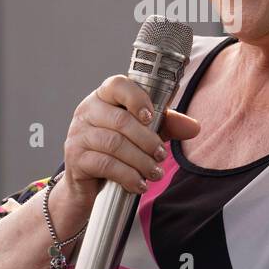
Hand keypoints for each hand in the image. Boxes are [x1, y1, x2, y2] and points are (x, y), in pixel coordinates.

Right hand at [58, 75, 200, 218]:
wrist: (86, 183)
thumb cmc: (115, 151)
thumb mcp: (142, 134)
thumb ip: (165, 126)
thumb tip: (193, 127)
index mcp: (103, 97)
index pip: (117, 85)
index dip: (136, 98)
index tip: (151, 116)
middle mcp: (87, 111)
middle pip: (121, 120)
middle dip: (147, 140)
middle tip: (162, 155)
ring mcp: (78, 135)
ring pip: (115, 144)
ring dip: (141, 161)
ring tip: (154, 172)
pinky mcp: (75, 158)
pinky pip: (105, 165)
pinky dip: (127, 176)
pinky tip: (138, 184)